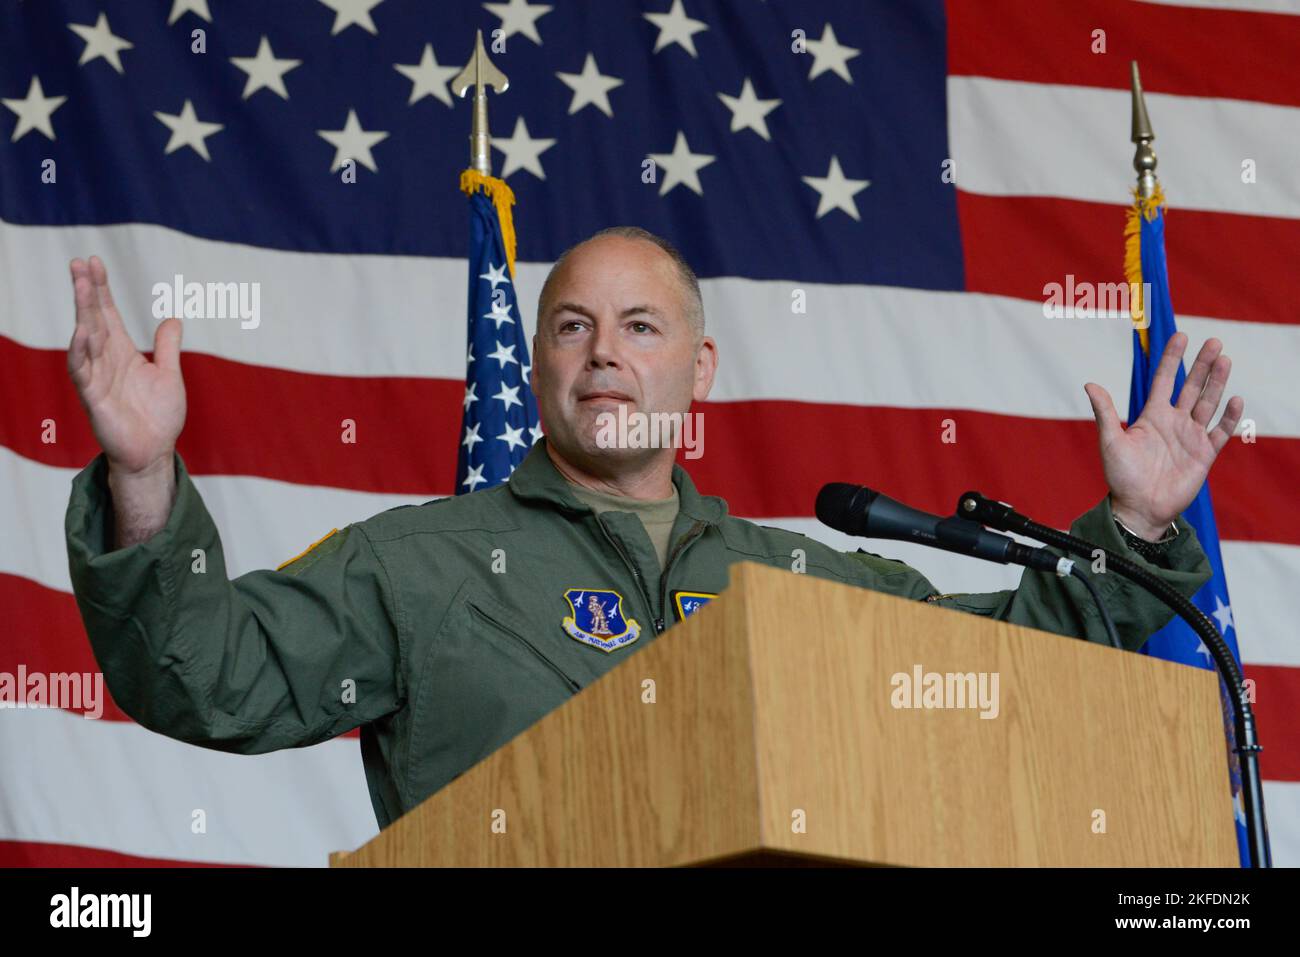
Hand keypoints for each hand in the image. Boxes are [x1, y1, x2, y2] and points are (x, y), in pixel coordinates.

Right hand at [67, 256, 186, 475]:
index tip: (94, 262)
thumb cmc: (159, 416)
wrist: (154, 453)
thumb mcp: (169, 374)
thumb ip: (168, 346)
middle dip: (86, 291)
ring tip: (80, 285)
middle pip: (93, 318)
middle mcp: (105, 360)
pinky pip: (83, 371)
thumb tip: (173, 318)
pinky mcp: (93, 397)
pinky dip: (81, 351)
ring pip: (85, 339)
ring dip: (82, 312)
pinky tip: (82, 331)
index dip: (101, 289)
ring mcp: (96, 377)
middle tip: (78, 262)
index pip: (108, 314)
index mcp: (122, 352)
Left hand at [1084, 333, 1243, 540]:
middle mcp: (1174, 422)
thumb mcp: (1110, 441)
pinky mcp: (1204, 454)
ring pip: (1208, 403)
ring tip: (1225, 360)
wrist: (1139, 508)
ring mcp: (1191, 437)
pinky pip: (1220, 432)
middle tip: (1214, 341)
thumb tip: (1089, 384)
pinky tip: (1235, 398)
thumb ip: (1105, 412)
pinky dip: (1228, 416)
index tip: (1181, 336)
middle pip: (1192, 387)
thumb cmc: (1121, 476)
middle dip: (1202, 365)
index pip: (1164, 380)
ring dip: (1217, 382)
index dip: (1172, 359)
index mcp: (1152, 416)